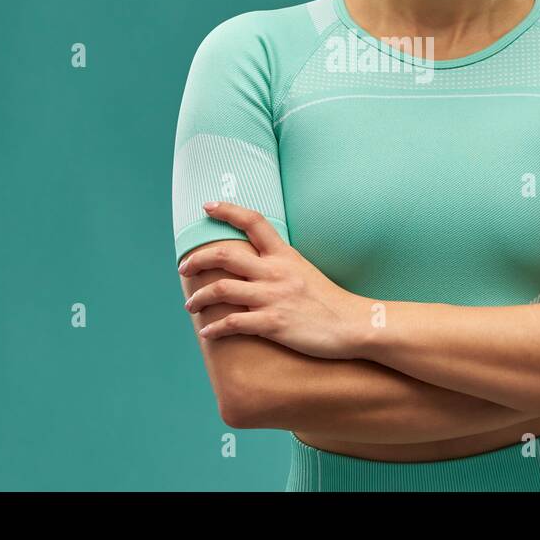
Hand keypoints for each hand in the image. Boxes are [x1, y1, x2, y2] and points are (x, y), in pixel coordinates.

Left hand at [178, 201, 373, 358]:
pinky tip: (207, 332)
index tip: (207, 206)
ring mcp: (273, 297)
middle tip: (184, 269)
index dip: (227, 210)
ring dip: (198, 298)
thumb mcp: (305, 271)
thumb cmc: (330, 301)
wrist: (354, 325)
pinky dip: (214, 328)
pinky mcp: (273, 323)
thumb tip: (256, 263)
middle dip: (196, 260)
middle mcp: (275, 271)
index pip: (253, 221)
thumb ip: (280, 264)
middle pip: (225, 255)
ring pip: (221, 289)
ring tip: (190, 305)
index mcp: (284, 255)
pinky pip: (233, 323)